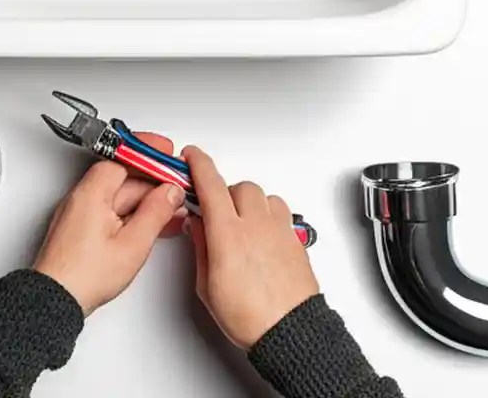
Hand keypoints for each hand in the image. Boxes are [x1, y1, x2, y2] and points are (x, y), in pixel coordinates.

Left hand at [34, 134, 186, 314]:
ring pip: (119, 197)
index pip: (122, 158)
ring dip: (146, 200)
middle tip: (178, 186)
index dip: (147, 153)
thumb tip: (170, 192)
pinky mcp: (81, 230)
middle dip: (153, 181)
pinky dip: (132, 214)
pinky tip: (150, 225)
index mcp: (92, 194)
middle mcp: (82, 199)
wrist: (54, 301)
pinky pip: (111, 212)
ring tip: (171, 210)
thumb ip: (156, 212)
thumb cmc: (83, 276)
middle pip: (123, 178)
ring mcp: (80, 214)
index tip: (167, 152)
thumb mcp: (132, 244)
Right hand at [184, 146, 318, 347]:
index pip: (211, 184)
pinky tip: (261, 234)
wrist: (289, 332)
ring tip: (241, 223)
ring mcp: (279, 230)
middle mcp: (256, 225)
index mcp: (228, 235)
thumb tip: (197, 227)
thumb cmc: (250, 317)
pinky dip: (268, 215)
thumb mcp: (207, 286)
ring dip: (249, 202)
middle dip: (225, 193)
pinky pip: (280, 212)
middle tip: (215, 211)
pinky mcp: (295, 239)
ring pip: (263, 196)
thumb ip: (201, 248)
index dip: (199, 164)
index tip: (192, 156)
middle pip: (239, 186)